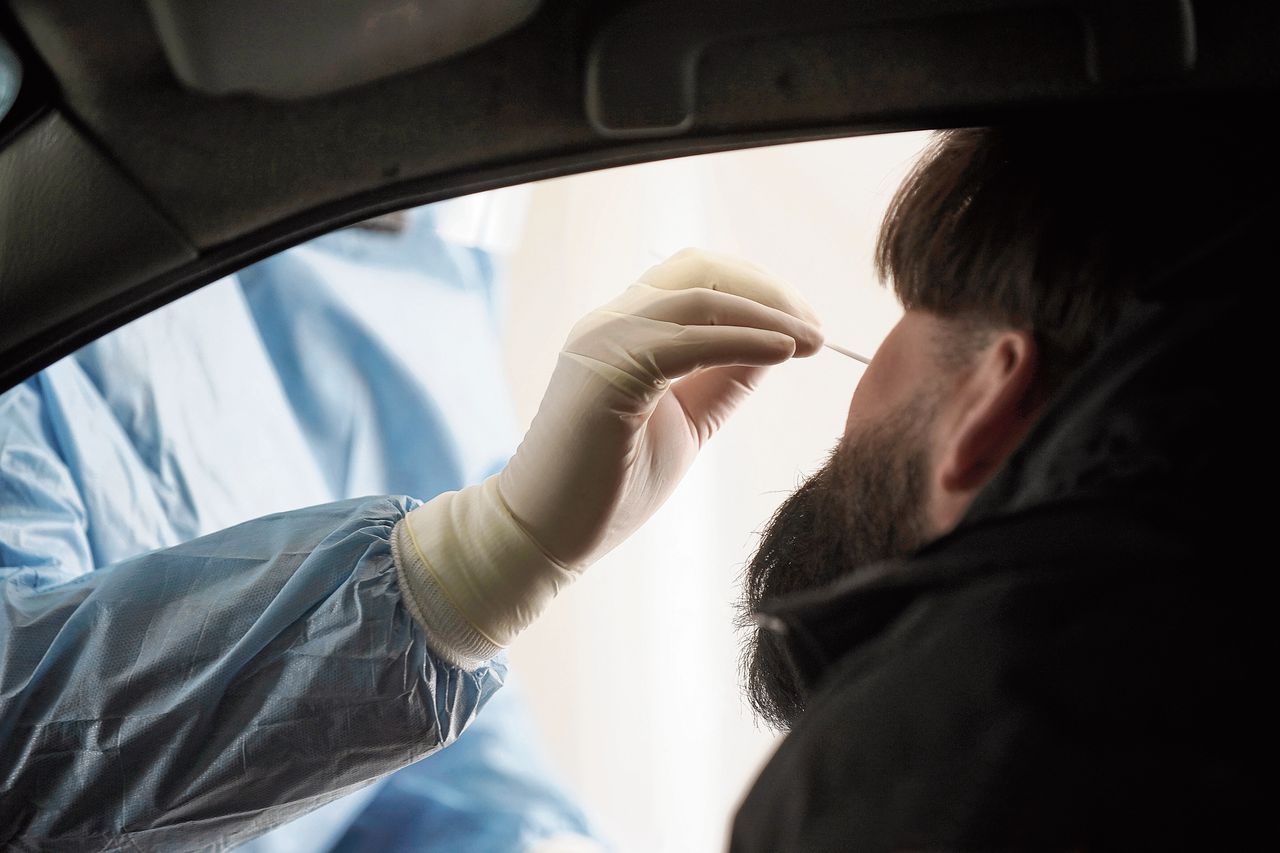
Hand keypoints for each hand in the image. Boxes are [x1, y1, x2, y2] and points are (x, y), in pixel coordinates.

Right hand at [393, 249, 822, 666]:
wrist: (541, 537)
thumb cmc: (608, 490)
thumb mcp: (686, 424)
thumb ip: (723, 381)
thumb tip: (778, 346)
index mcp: (624, 331)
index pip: (697, 279)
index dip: (758, 291)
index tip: (805, 325)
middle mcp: (609, 323)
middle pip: (700, 270)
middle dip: (768, 290)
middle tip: (815, 327)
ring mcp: (602, 343)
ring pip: (697, 297)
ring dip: (766, 312)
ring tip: (812, 340)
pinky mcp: (605, 375)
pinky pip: (686, 341)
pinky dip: (742, 340)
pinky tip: (783, 354)